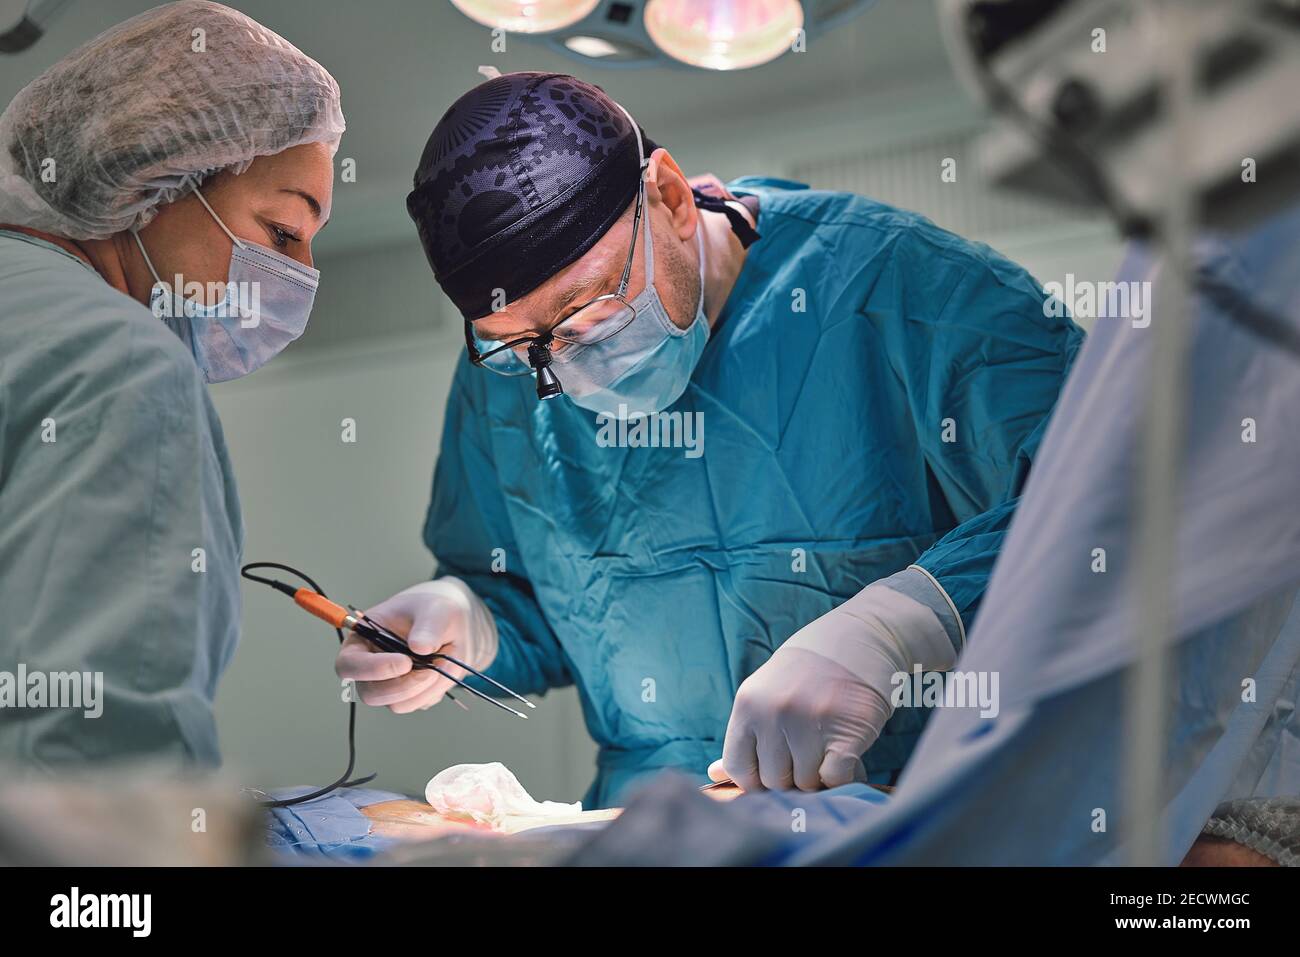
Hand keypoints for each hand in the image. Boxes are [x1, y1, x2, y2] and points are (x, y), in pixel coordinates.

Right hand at [334, 577, 496, 713]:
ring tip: (441, 662)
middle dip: (404, 686)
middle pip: (370, 694)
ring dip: (424, 689)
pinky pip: (419, 704)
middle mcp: (369, 668)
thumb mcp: (435, 610)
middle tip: (432, 670)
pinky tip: (441, 669)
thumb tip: (420, 648)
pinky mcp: (407, 696)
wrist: (447, 624)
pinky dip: (435, 690)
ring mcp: (387, 686)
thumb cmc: (431, 610)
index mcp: (360, 641)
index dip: (373, 669)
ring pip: (397, 704)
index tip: (406, 663)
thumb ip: (429, 626)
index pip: (348, 665)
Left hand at [708, 577, 955, 791]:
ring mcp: (810, 723)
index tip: (774, 769)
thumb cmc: (808, 672)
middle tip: (808, 754)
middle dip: (791, 776)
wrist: (861, 638)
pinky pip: (835, 780)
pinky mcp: (847, 734)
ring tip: (828, 751)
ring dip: (819, 776)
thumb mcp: (766, 693)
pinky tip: (846, 759)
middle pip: (773, 780)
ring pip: (807, 783)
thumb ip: (745, 735)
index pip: (739, 768)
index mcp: (748, 704)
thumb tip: (715, 775)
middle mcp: (774, 713)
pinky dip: (842, 777)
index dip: (755, 779)